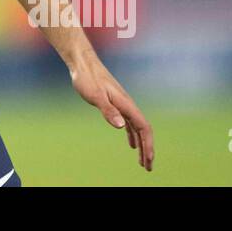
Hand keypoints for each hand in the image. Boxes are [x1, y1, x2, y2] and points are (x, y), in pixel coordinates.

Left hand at [68, 50, 153, 171]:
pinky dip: (132, 135)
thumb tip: (121, 127)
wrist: (82, 63)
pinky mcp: (115, 103)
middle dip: (147, 149)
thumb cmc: (87, 78)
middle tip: (148, 168)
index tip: (149, 160)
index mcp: (126, 104)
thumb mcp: (95, 96)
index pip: (143, 127)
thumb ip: (108, 111)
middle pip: (143, 130)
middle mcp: (127, 104)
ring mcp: (122, 104)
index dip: (148, 144)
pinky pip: (129, 123)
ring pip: (136, 128)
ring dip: (141, 144)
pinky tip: (132, 144)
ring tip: (142, 161)